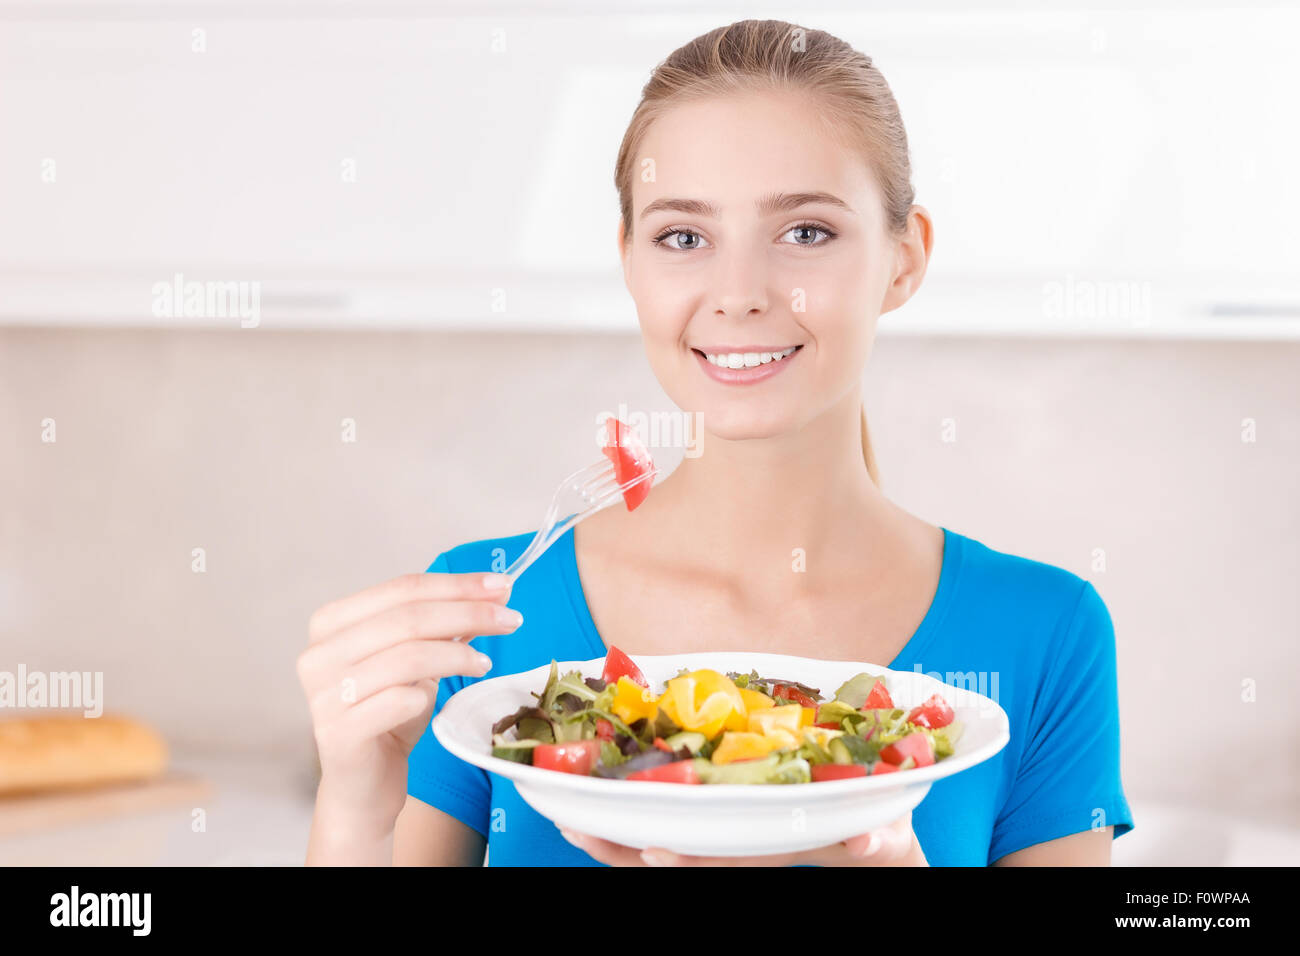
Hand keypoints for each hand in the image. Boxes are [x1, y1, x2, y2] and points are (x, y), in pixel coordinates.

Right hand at [298, 570, 520, 841]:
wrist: (364, 782)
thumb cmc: (389, 712)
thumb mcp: (418, 659)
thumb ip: (446, 623)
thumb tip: (498, 590)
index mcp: (332, 622)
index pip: (404, 589)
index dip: (458, 585)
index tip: (504, 586)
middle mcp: (319, 653)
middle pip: (408, 619)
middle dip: (469, 614)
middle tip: (511, 619)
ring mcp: (325, 694)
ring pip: (407, 656)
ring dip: (458, 654)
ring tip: (486, 663)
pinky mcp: (339, 733)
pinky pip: (398, 700)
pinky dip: (429, 694)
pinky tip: (444, 698)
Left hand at [559, 808, 925, 866]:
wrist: (867, 838)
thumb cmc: (876, 831)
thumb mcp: (886, 836)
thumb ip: (882, 839)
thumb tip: (873, 841)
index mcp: (773, 850)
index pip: (723, 864)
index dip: (686, 862)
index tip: (652, 849)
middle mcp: (739, 849)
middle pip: (671, 858)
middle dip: (621, 850)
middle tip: (575, 828)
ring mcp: (723, 837)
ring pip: (656, 844)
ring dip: (611, 835)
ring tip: (565, 817)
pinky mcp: (716, 818)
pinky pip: (663, 821)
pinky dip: (627, 813)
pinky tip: (594, 798)